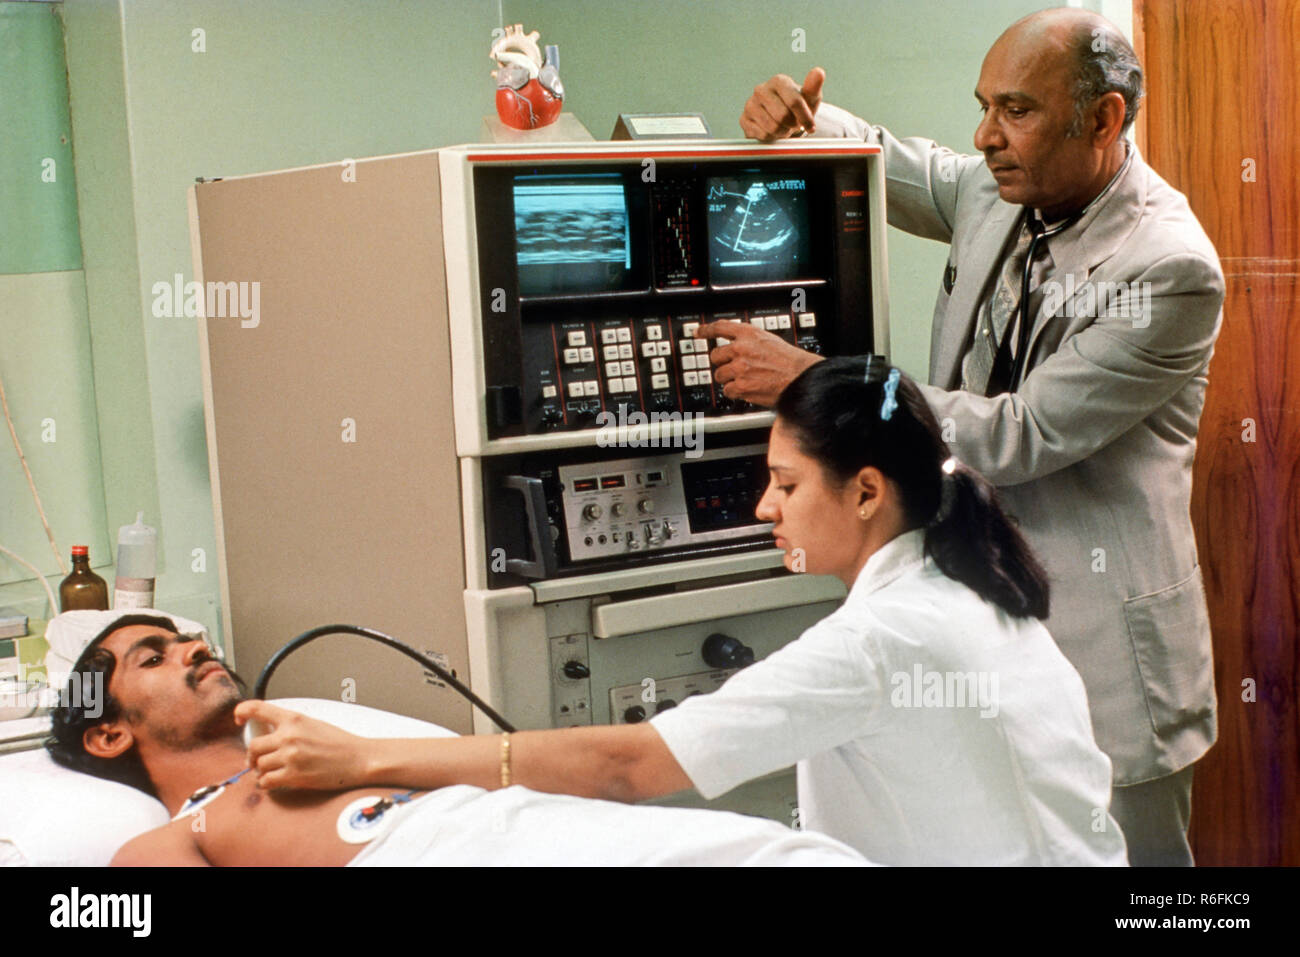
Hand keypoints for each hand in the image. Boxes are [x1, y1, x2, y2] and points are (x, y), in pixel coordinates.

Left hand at [235, 700, 371, 790]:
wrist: (358, 759)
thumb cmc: (340, 743)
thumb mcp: (314, 724)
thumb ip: (291, 726)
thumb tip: (271, 733)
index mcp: (294, 719)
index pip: (257, 708)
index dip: (242, 712)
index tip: (239, 719)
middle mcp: (289, 736)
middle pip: (253, 746)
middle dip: (253, 755)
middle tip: (257, 760)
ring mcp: (290, 757)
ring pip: (258, 766)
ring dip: (261, 771)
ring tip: (269, 772)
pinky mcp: (293, 776)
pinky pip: (266, 782)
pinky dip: (267, 783)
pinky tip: (274, 782)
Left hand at [696, 320, 822, 407]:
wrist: (800, 377)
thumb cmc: (789, 361)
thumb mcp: (768, 340)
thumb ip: (749, 340)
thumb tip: (734, 344)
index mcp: (748, 334)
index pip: (720, 327)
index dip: (706, 330)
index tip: (698, 332)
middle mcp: (741, 349)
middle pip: (715, 355)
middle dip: (723, 363)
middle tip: (735, 368)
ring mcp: (739, 368)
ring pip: (720, 375)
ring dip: (729, 379)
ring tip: (747, 379)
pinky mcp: (740, 386)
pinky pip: (727, 390)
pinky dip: (736, 392)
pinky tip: (748, 389)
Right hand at [739, 68, 824, 140]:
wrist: (782, 119)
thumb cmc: (797, 108)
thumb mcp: (809, 98)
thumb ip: (813, 86)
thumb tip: (818, 72)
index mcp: (778, 81)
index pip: (794, 101)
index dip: (804, 117)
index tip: (810, 126)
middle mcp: (761, 90)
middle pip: (782, 116)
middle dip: (792, 125)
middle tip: (794, 124)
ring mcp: (750, 104)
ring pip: (772, 127)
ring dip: (783, 132)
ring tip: (784, 127)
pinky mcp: (744, 119)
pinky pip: (762, 135)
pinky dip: (772, 137)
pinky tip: (773, 131)